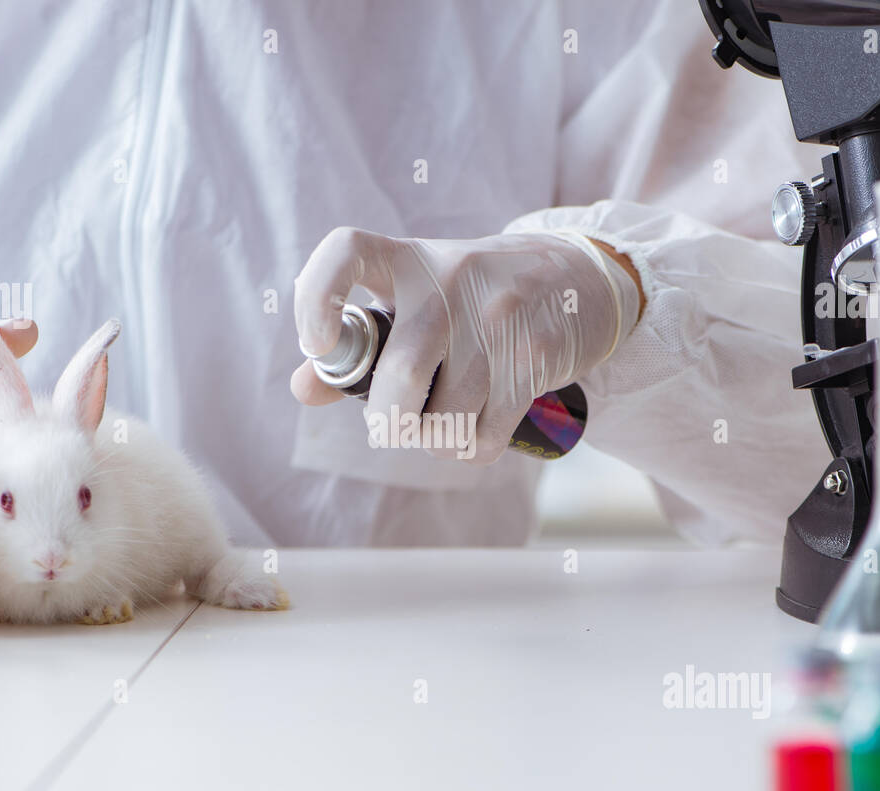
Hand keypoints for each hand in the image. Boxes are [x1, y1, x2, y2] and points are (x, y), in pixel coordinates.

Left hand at [290, 228, 638, 462]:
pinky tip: (475, 428)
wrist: (576, 279)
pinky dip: (470, 449)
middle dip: (390, 422)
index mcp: (408, 259)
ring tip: (443, 423)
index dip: (317, 299)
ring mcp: (500, 314)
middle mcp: (452, 277)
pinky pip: (483, 436)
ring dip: (434, 441)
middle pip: (400, 375)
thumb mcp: (417, 302)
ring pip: (444, 418)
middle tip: (395, 425)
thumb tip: (302, 389)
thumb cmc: (473, 301)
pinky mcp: (536, 353)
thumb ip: (358, 346)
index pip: (346, 252)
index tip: (317, 345)